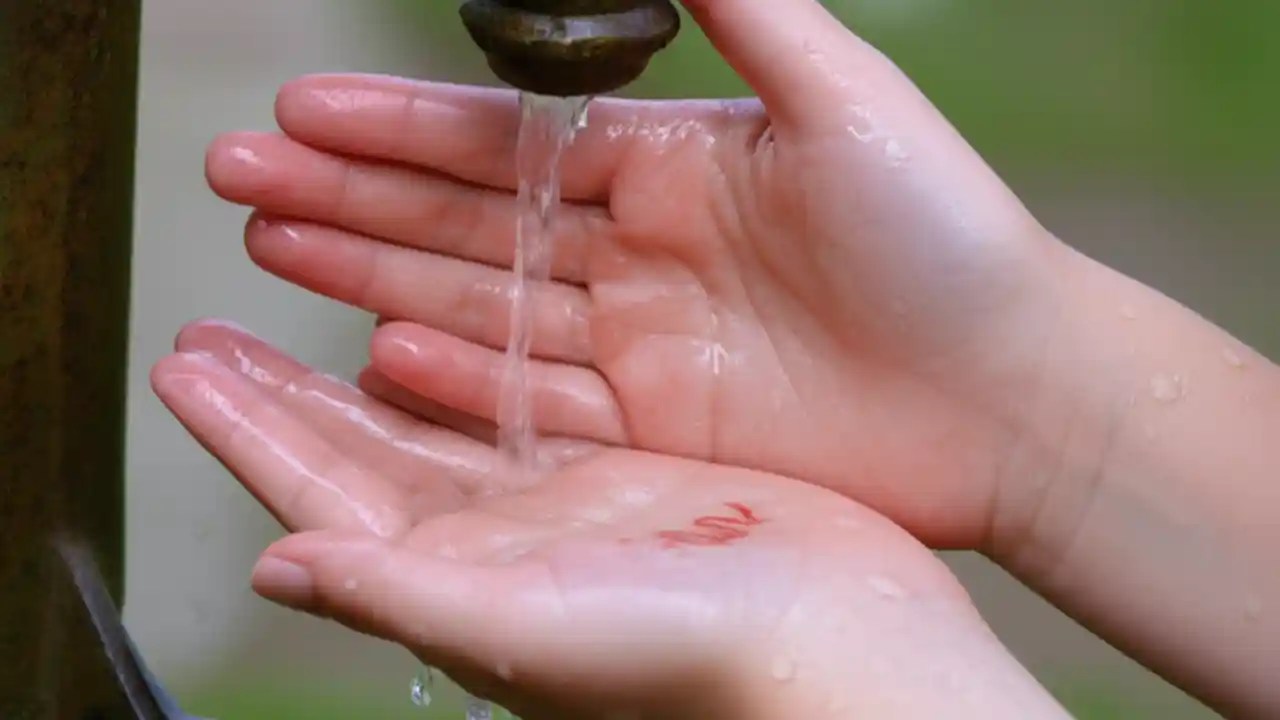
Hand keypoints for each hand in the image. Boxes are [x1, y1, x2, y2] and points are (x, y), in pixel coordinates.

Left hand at [151, 320, 1068, 719]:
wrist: (837, 648)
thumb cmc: (689, 667)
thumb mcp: (529, 625)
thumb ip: (402, 596)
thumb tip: (276, 570)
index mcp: (456, 585)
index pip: (320, 496)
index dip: (248, 432)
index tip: (186, 367)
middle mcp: (499, 547)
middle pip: (362, 451)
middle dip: (285, 392)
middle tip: (220, 333)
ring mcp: (565, 506)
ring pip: (441, 416)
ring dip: (370, 363)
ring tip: (313, 307)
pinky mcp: (631, 469)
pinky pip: (531, 401)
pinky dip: (483, 358)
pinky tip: (453, 321)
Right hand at [204, 0, 1072, 549]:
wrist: (1012, 390)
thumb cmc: (946, 236)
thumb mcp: (843, 95)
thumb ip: (744, 2)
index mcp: (667, 162)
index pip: (505, 139)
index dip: (400, 126)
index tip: (302, 110)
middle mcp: (637, 251)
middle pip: (466, 222)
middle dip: (350, 197)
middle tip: (237, 178)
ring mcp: (638, 344)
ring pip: (479, 307)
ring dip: (372, 279)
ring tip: (269, 251)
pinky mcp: (655, 430)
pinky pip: (531, 403)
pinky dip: (454, 382)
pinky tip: (376, 355)